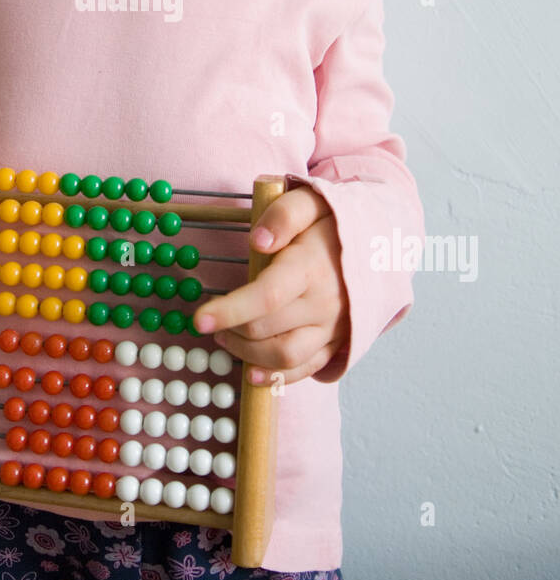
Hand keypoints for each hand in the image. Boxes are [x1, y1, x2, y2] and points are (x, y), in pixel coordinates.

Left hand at [192, 185, 349, 385]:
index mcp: (312, 267)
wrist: (381, 243)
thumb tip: (257, 241)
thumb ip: (283, 216)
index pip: (266, 296)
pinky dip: (276, 377)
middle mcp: (324, 303)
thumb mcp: (311, 202)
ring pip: (284, 356)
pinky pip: (305, 369)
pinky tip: (251, 372)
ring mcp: (333, 327)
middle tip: (209, 319)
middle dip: (229, 328)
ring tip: (226, 338)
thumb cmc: (334, 222)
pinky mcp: (337, 342)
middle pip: (267, 329)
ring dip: (246, 353)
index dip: (229, 310)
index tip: (199, 318)